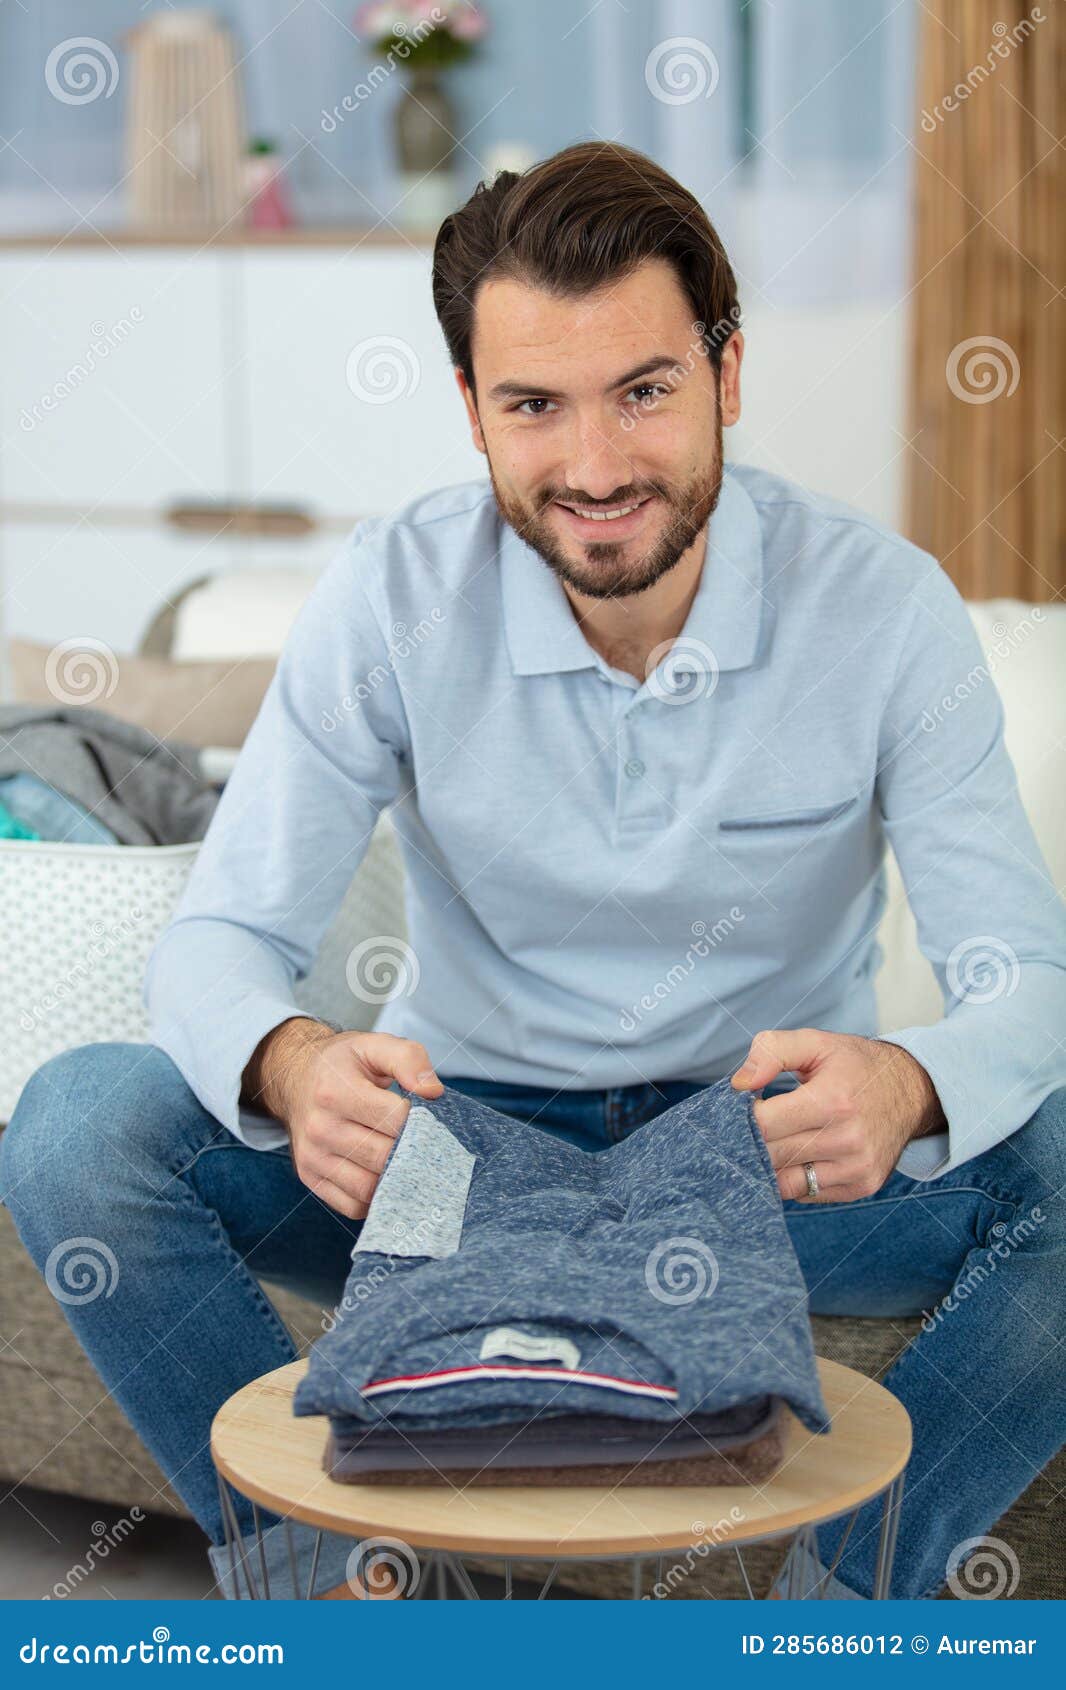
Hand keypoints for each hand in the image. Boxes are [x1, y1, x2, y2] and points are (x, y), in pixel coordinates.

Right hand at [242, 1018, 442, 1218]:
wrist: (295, 1077)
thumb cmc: (342, 1064)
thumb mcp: (374, 1044)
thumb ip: (409, 1059)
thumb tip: (432, 1093)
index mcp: (335, 1091)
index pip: (393, 1119)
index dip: (419, 1122)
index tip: (428, 1119)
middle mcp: (319, 1128)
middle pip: (383, 1156)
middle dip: (412, 1153)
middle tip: (427, 1146)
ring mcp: (313, 1157)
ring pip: (369, 1188)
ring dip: (396, 1180)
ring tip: (409, 1163)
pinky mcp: (311, 1178)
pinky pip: (353, 1206)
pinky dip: (375, 1199)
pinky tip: (386, 1178)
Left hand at [730, 1027, 945, 1202]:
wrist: (911, 1091)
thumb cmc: (855, 1066)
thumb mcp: (815, 1042)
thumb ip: (771, 1052)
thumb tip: (739, 1084)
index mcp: (832, 1101)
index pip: (763, 1124)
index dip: (743, 1117)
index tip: (743, 1107)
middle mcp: (847, 1140)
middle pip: (770, 1156)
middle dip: (751, 1141)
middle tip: (749, 1125)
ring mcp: (856, 1169)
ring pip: (784, 1182)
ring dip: (768, 1164)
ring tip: (771, 1140)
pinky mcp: (861, 1186)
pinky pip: (806, 1192)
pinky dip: (792, 1177)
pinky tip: (797, 1154)